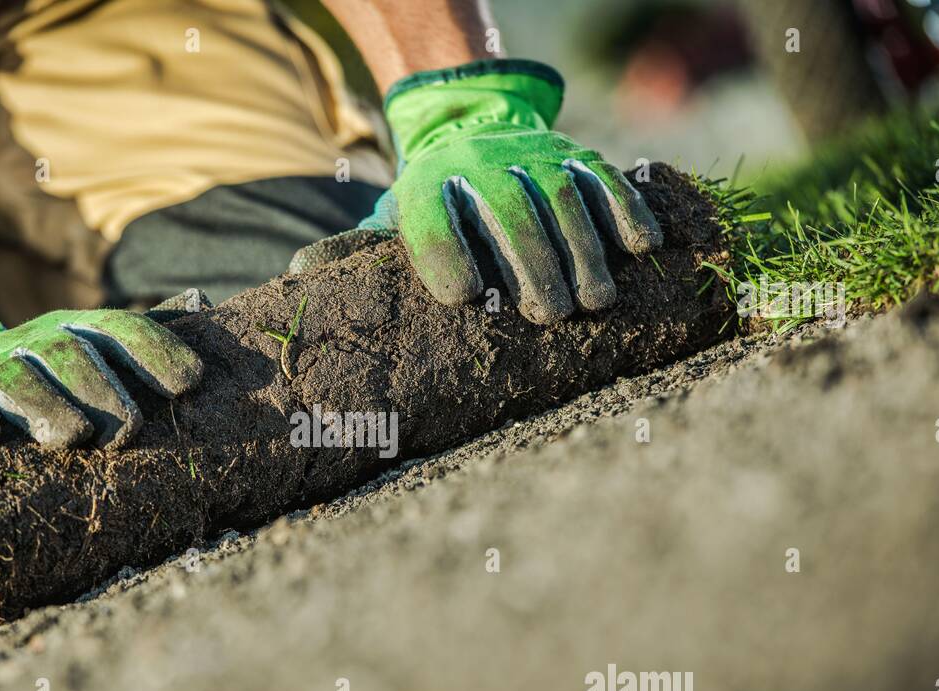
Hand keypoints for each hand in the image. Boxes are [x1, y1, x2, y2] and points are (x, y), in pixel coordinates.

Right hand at [0, 275, 203, 453]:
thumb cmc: (49, 377)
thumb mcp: (94, 350)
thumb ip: (146, 336)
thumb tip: (205, 304)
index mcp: (76, 329)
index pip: (120, 328)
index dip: (156, 351)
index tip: (189, 383)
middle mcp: (33, 342)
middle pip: (68, 353)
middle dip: (100, 390)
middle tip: (126, 434)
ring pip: (15, 379)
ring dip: (45, 406)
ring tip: (72, 437)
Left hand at [293, 59, 661, 323]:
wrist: (473, 126)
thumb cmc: (432, 201)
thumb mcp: (391, 216)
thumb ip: (355, 248)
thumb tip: (295, 273)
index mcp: (427, 187)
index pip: (432, 220)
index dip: (445, 255)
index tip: (463, 300)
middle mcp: (481, 166)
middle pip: (509, 212)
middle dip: (532, 265)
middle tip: (550, 316)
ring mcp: (534, 156)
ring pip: (563, 198)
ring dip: (584, 251)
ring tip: (595, 304)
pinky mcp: (576, 154)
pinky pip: (606, 178)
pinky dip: (627, 209)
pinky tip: (643, 248)